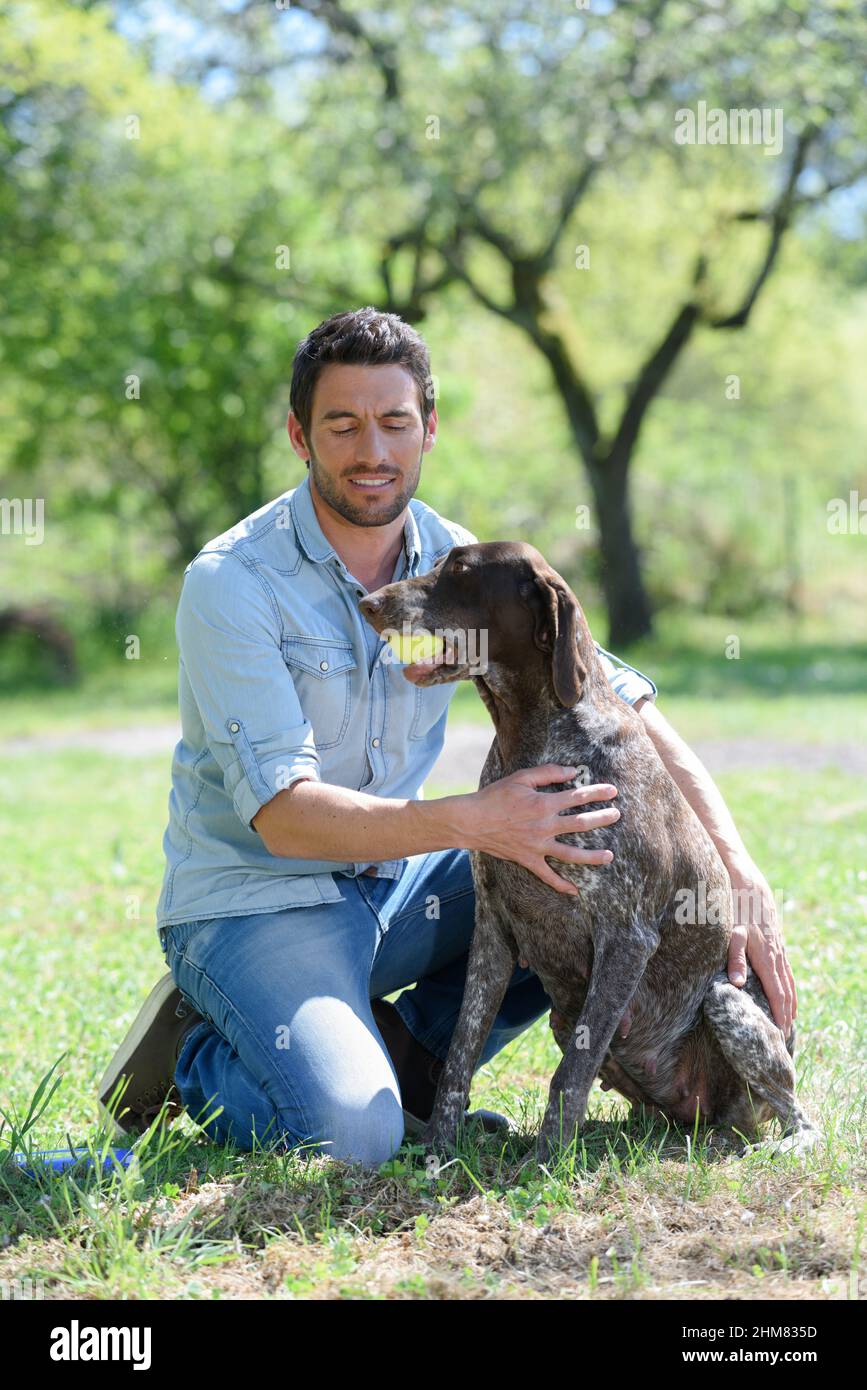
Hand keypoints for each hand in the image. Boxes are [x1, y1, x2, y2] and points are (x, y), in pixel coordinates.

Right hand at [468, 764, 619, 895]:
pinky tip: (575, 891)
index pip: (577, 797)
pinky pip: (547, 875)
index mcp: (543, 804)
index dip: (597, 793)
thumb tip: (572, 772)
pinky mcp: (528, 860)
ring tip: (609, 857)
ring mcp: (537, 846)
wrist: (471, 821)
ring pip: (571, 854)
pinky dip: (561, 884)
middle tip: (616, 816)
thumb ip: (548, 773)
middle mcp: (544, 826)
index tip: (613, 792)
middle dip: (602, 819)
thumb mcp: (520, 778)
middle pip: (580, 824)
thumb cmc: (495, 796)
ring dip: (592, 856)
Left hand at [726, 862, 795, 1035]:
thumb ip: (735, 959)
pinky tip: (789, 989)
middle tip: (786, 1035)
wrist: (748, 881)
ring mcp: (779, 946)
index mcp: (765, 955)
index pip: (776, 991)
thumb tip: (739, 985)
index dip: (779, 1012)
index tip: (781, 1031)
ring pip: (788, 979)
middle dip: (786, 1012)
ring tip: (791, 1019)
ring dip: (790, 1000)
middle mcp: (776, 953)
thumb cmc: (735, 907)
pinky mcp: (777, 939)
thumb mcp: (731, 933)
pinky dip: (789, 983)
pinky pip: (786, 967)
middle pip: (785, 989)